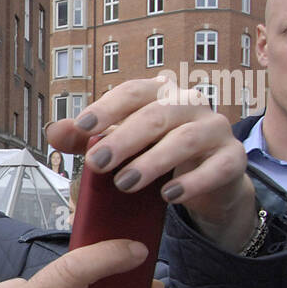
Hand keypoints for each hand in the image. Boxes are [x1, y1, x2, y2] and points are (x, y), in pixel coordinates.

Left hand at [47, 77, 257, 252]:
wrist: (208, 180)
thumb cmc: (158, 154)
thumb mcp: (120, 147)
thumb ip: (87, 139)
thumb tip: (53, 133)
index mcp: (160, 96)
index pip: (133, 92)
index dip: (108, 106)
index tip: (82, 127)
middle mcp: (190, 106)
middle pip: (156, 115)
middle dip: (123, 139)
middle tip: (96, 164)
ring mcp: (215, 130)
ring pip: (185, 139)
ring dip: (152, 161)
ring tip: (125, 184)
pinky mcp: (232, 159)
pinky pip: (217, 167)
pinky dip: (192, 182)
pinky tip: (168, 196)